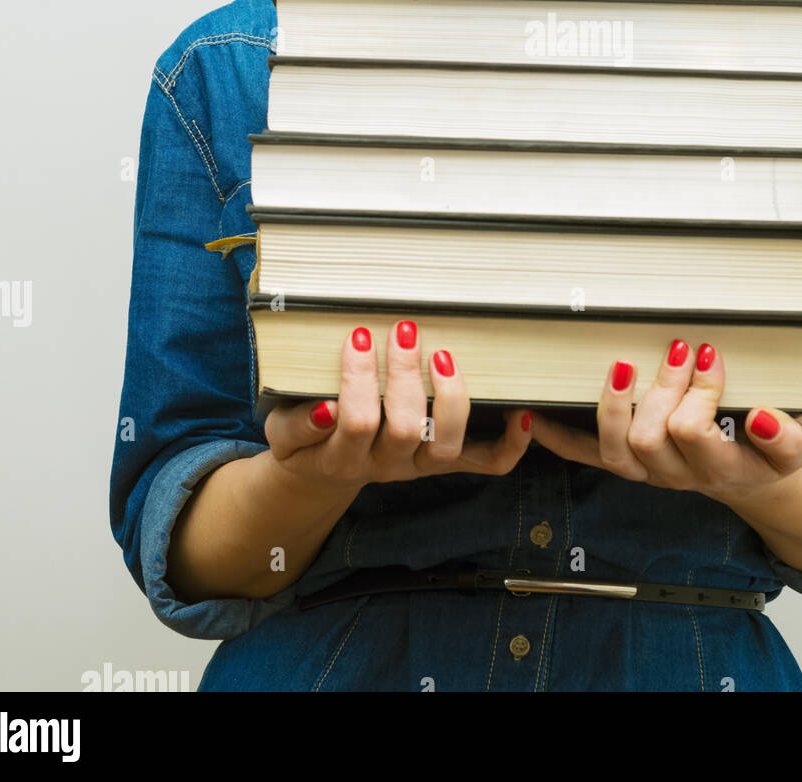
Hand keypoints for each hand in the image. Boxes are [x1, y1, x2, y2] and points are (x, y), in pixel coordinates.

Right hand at [263, 319, 532, 497]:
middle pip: (403, 428)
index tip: (358, 336)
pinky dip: (509, 443)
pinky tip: (520, 412)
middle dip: (404, 375)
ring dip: (450, 396)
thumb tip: (328, 408)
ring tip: (441, 354)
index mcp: (341, 457)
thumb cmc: (304, 438)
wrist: (321, 472)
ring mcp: (418, 465)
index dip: (358, 379)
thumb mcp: (282, 431)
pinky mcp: (443, 461)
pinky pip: (485, 463)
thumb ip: (299, 424)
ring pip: (445, 444)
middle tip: (404, 329)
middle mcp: (385, 465)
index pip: (353, 422)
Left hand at [525, 338, 801, 503]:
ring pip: (613, 448)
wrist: (752, 478)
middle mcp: (677, 477)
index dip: (698, 391)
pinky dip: (558, 436)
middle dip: (661, 387)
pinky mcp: (626, 463)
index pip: (694, 431)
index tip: (710, 355)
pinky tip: (536, 414)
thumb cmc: (767, 452)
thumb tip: (763, 416)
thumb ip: (785, 437)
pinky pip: (584, 455)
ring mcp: (646, 472)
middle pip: (649, 436)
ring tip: (625, 364)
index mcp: (719, 470)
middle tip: (678, 349)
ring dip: (613, 402)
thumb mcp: (792, 450)